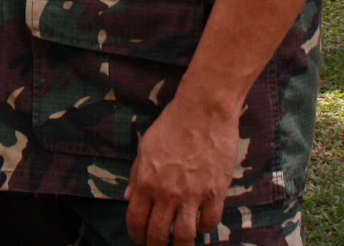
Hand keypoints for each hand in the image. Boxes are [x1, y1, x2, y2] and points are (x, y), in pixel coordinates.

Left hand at [124, 96, 235, 245]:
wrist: (203, 110)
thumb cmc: (172, 125)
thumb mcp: (145, 147)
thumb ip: (136, 175)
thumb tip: (128, 197)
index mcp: (145, 180)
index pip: (136, 221)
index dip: (136, 235)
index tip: (140, 238)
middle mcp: (167, 192)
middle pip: (159, 235)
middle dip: (156, 245)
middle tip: (158, 245)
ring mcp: (192, 194)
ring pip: (185, 236)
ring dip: (181, 245)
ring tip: (180, 244)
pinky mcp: (215, 192)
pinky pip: (210, 222)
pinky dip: (204, 228)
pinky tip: (200, 224)